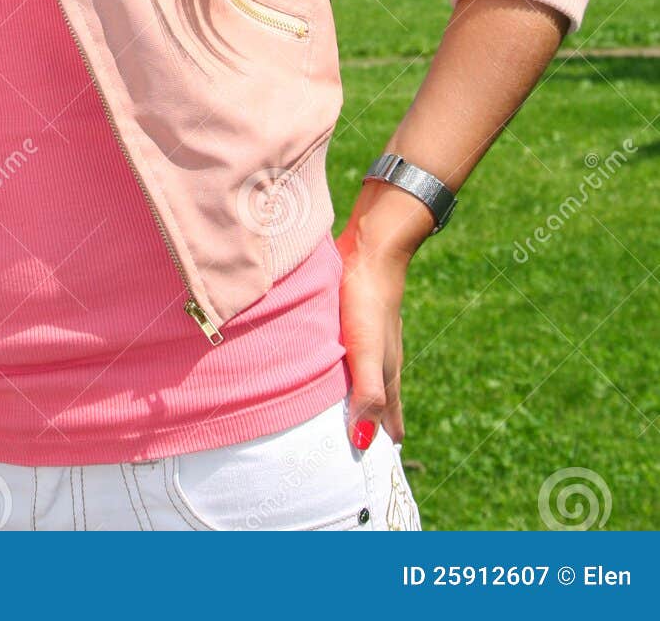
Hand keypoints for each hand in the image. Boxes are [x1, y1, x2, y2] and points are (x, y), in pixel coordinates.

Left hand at [334, 227, 409, 448]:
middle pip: (381, 401)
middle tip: (369, 450)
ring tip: (351, 415)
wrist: (369, 250)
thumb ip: (368, 395)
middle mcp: (382, 359)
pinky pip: (350, 356)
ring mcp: (369, 338)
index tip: (384, 471)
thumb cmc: (367, 303)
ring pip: (366, 378)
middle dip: (376, 427)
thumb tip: (361, 443)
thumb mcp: (367, 352)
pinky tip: (333, 366)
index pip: (389, 418)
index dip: (385, 443)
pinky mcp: (353, 320)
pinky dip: (345, 373)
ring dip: (361, 399)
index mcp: (387, 373)